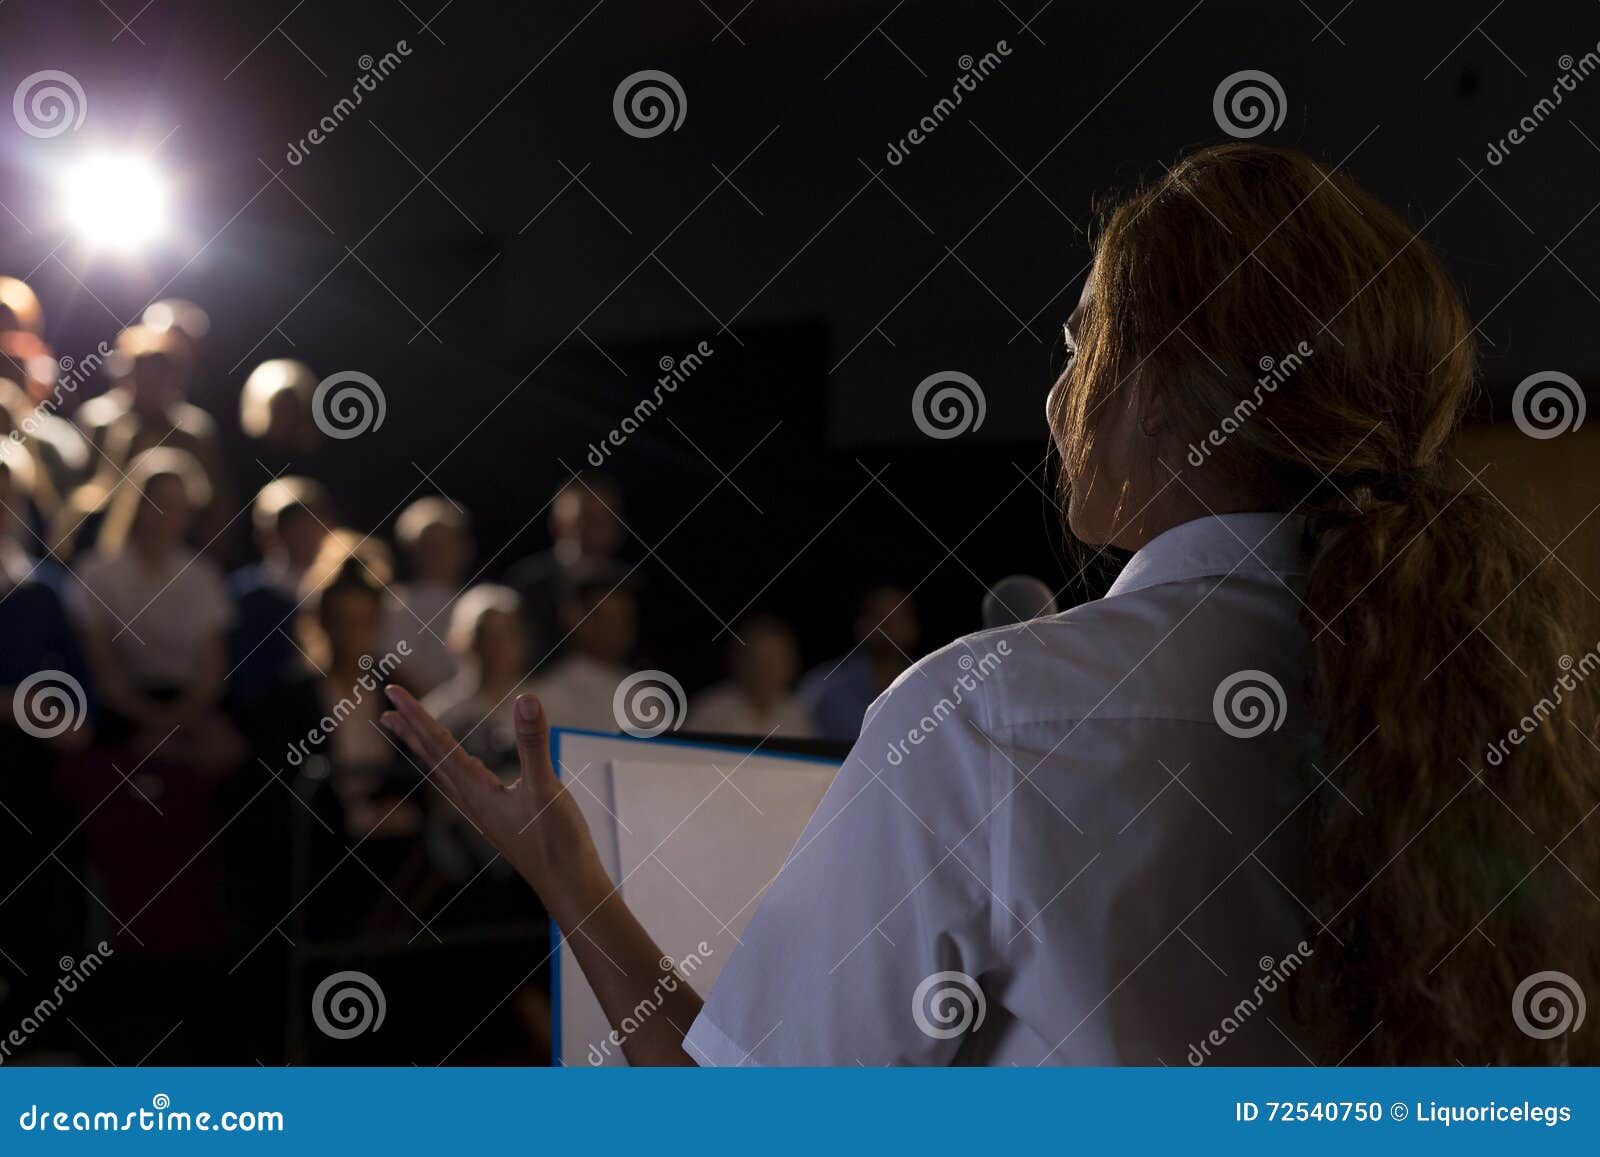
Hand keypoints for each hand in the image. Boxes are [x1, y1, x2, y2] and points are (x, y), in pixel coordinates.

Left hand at [380, 685, 608, 915]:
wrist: (565, 884)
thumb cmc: (556, 842)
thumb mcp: (547, 787)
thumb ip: (534, 743)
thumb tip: (526, 700)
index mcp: (476, 791)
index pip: (438, 744)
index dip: (416, 715)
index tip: (392, 692)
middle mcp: (471, 801)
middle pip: (432, 758)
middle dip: (410, 730)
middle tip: (387, 708)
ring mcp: (482, 811)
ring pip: (444, 771)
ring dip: (426, 747)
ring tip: (409, 731)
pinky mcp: (496, 817)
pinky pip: (463, 783)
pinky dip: (451, 765)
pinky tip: (461, 766)